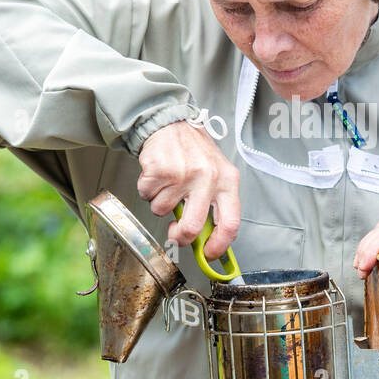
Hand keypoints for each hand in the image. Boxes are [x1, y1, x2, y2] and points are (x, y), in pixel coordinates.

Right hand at [137, 119, 240, 260]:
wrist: (172, 123)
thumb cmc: (195, 152)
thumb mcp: (216, 174)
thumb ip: (215, 205)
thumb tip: (208, 242)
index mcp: (227, 181)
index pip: (230, 223)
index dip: (219, 246)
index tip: (208, 254)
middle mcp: (207, 178)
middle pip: (192, 227)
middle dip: (180, 237)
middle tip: (175, 234)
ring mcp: (182, 174)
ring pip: (163, 211)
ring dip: (161, 202)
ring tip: (168, 183)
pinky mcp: (159, 170)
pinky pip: (148, 196)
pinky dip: (148, 190)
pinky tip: (158, 176)